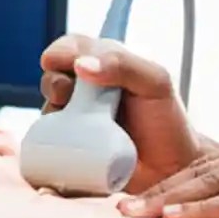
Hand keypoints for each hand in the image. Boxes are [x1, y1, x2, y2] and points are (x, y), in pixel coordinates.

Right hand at [40, 34, 204, 191]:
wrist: (172, 170)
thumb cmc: (167, 121)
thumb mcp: (155, 83)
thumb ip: (123, 65)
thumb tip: (81, 65)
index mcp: (106, 64)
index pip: (71, 47)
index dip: (60, 52)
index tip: (57, 63)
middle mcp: (88, 89)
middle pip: (53, 76)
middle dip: (52, 82)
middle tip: (65, 95)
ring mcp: (78, 119)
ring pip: (48, 108)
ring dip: (51, 113)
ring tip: (73, 125)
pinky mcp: (72, 148)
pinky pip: (48, 141)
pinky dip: (47, 141)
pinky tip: (61, 146)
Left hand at [118, 131, 218, 217]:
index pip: (210, 162)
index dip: (171, 180)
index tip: (137, 197)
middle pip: (203, 167)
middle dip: (159, 188)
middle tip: (120, 207)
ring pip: (214, 180)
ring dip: (169, 199)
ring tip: (135, 214)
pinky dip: (203, 208)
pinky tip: (177, 216)